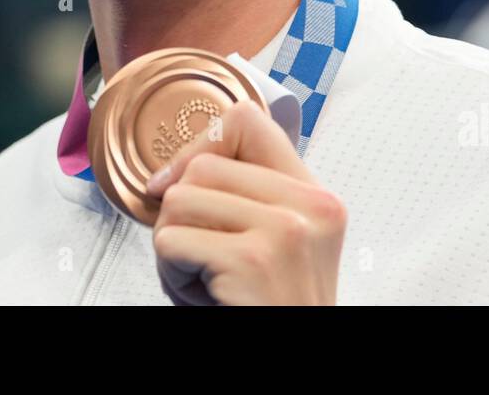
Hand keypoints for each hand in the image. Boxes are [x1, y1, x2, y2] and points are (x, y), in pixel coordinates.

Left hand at [145, 99, 346, 304]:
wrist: (298, 369)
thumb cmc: (267, 311)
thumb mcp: (272, 246)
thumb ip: (245, 199)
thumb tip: (172, 171)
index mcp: (318, 198)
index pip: (248, 120)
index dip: (200, 145)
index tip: (182, 183)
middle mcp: (312, 206)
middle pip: (203, 164)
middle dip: (180, 212)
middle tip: (199, 258)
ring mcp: (287, 229)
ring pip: (179, 199)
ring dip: (172, 246)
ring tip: (202, 280)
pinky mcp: (255, 259)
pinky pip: (170, 241)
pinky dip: (170, 273)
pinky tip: (203, 296)